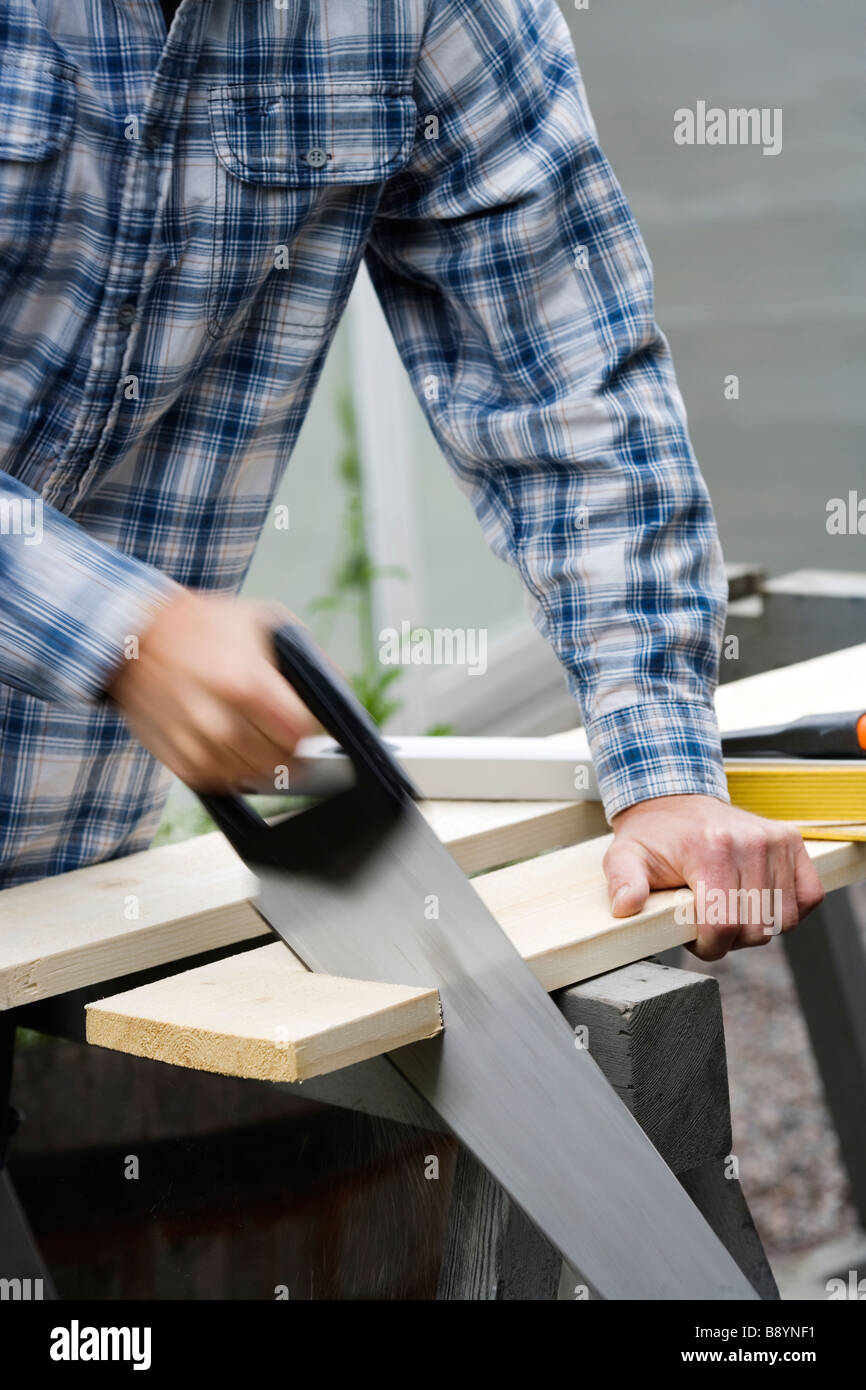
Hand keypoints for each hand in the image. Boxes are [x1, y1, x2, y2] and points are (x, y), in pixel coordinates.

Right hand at [107, 589, 318, 791]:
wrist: (135, 637)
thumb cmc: (203, 626)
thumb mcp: (264, 622)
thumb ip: (308, 657)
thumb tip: (338, 691)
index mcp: (246, 683)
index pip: (302, 732)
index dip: (311, 727)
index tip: (307, 720)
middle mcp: (220, 720)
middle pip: (282, 760)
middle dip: (292, 746)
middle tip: (285, 729)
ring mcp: (197, 745)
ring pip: (255, 777)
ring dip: (265, 762)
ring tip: (259, 735)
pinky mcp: (179, 762)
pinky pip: (223, 783)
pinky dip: (235, 770)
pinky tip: (233, 745)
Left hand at [603, 794, 824, 960]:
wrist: (676, 798)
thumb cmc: (653, 836)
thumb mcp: (625, 857)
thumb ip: (623, 882)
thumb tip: (625, 907)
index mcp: (710, 849)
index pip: (724, 924)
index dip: (708, 946)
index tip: (693, 938)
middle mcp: (750, 842)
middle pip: (755, 928)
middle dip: (729, 939)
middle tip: (708, 922)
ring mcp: (775, 841)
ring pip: (782, 920)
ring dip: (756, 927)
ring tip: (730, 910)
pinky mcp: (792, 841)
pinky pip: (808, 898)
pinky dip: (787, 911)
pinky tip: (759, 903)